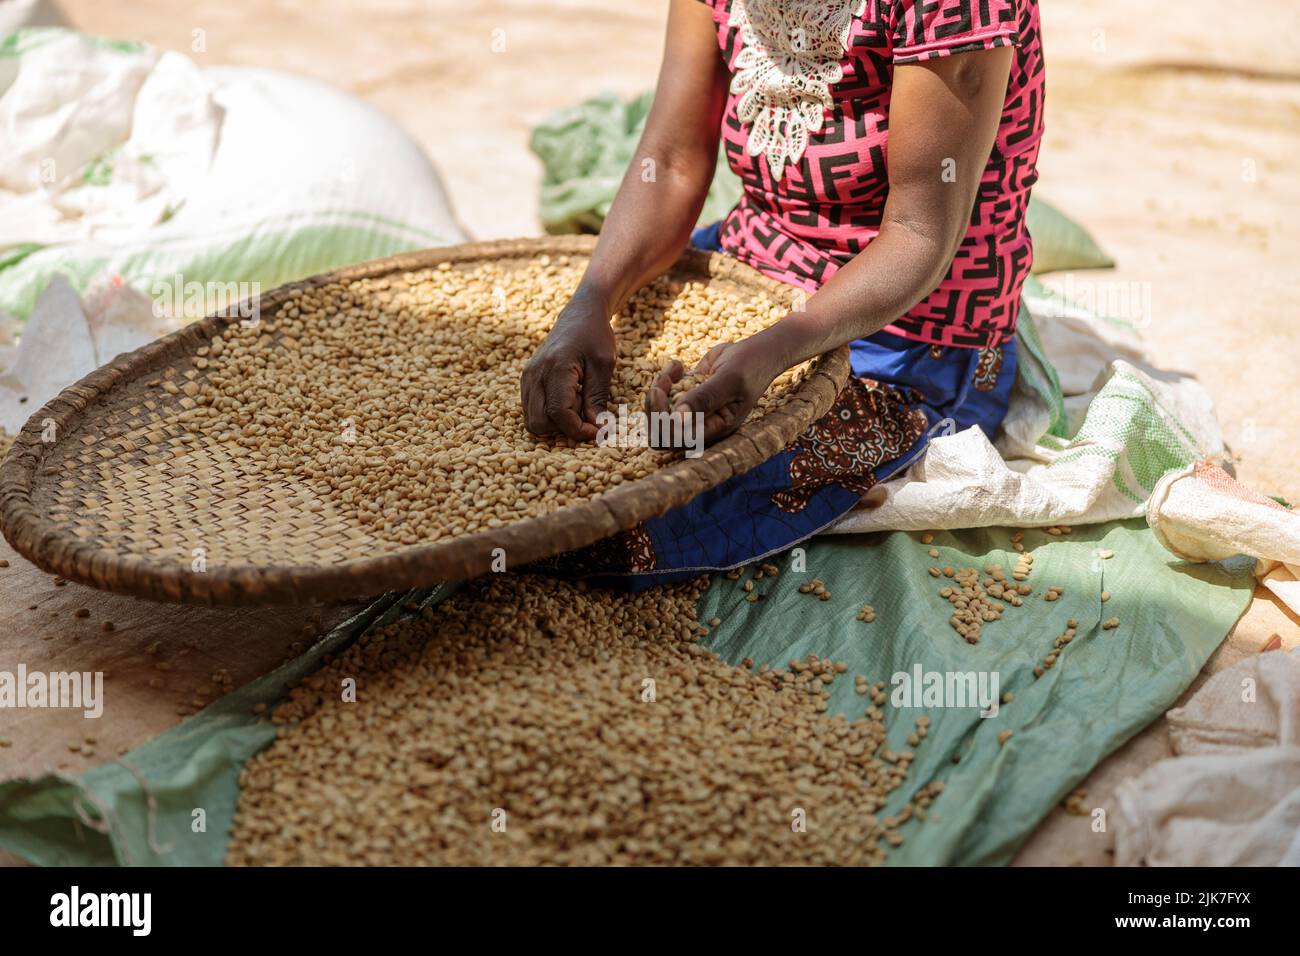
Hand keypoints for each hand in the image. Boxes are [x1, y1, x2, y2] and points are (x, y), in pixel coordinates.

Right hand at [520, 287, 615, 440]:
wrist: (580, 314)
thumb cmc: (596, 336)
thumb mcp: (604, 365)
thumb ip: (598, 398)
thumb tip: (596, 429)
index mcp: (556, 367)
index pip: (559, 413)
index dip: (578, 430)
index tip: (598, 431)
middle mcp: (535, 374)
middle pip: (538, 423)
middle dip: (564, 428)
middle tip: (587, 415)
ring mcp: (527, 377)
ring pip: (532, 419)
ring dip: (556, 422)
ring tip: (579, 404)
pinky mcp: (527, 379)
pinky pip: (532, 409)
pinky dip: (550, 413)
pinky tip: (570, 399)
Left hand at [645, 339, 780, 446]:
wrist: (756, 353)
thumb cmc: (749, 366)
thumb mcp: (728, 380)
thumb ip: (704, 399)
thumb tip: (677, 419)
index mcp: (713, 429)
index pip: (675, 440)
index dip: (660, 421)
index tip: (660, 391)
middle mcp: (701, 426)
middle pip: (660, 433)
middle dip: (654, 407)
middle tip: (660, 382)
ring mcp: (692, 413)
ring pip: (658, 414)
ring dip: (658, 389)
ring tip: (673, 369)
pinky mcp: (686, 398)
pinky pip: (663, 397)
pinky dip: (664, 379)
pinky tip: (678, 365)